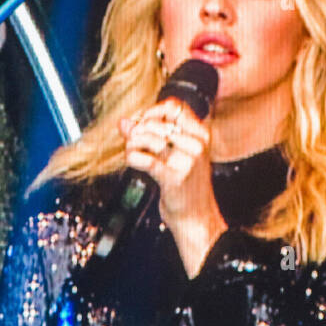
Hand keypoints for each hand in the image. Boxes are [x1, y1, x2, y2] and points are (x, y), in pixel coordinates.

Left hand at [119, 102, 226, 275]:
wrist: (196, 219)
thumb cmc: (186, 187)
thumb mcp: (174, 157)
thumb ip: (149, 136)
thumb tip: (124, 122)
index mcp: (201, 135)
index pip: (174, 107)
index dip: (153, 111)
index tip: (142, 122)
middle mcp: (197, 145)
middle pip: (157, 122)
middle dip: (138, 130)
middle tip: (133, 142)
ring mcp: (187, 161)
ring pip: (148, 138)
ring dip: (132, 144)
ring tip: (132, 152)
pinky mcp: (174, 178)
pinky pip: (144, 159)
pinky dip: (132, 158)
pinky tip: (133, 162)